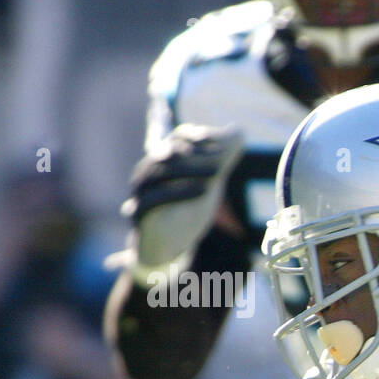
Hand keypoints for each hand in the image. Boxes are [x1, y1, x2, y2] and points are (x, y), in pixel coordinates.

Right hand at [121, 124, 244, 273]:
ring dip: (187, 169)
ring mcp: (140, 193)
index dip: (198, 137)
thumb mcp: (209, 184)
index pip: (178, 139)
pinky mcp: (138, 215)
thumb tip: (240, 131)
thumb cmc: (187, 210)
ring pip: (157, 173)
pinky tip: (203, 191)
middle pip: (167, 153)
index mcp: (163, 161)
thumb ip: (222, 159)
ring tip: (216, 171)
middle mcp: (148, 172)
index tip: (221, 141)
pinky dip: (176, 193)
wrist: (169, 247)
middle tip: (221, 155)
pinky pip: (152, 200)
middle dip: (194, 152)